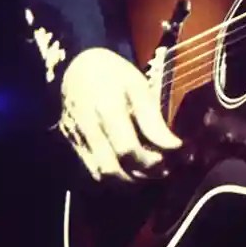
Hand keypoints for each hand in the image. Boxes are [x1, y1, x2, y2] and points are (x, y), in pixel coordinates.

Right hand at [57, 47, 181, 182]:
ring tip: (149, 172)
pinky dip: (113, 176)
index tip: (172, 155)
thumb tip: (174, 146)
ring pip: (101, 174)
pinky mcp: (71, 143)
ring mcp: (76, 137)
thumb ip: (153, 119)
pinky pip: (91, 170)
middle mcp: (88, 127)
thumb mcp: (138, 87)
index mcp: (107, 108)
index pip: (127, 149)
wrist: (77, 66)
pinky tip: (129, 169)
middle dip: (142, 175)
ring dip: (128, 180)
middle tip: (163, 170)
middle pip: (112, 167)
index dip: (151, 160)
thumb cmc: (114, 74)